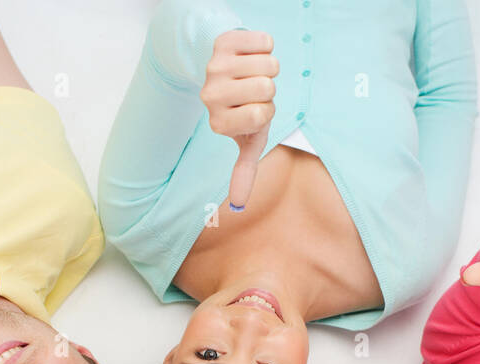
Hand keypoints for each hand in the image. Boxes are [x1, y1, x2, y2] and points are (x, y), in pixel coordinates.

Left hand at [201, 29, 277, 210]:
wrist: (220, 66)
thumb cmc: (242, 106)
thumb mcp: (246, 139)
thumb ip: (244, 171)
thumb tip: (239, 207)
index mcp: (218, 122)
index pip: (261, 116)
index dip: (267, 112)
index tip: (253, 112)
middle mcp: (210, 95)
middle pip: (267, 89)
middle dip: (269, 89)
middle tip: (252, 90)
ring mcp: (214, 66)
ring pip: (269, 65)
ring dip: (268, 68)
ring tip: (250, 72)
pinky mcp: (224, 40)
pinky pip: (264, 42)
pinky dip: (264, 47)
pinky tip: (248, 53)